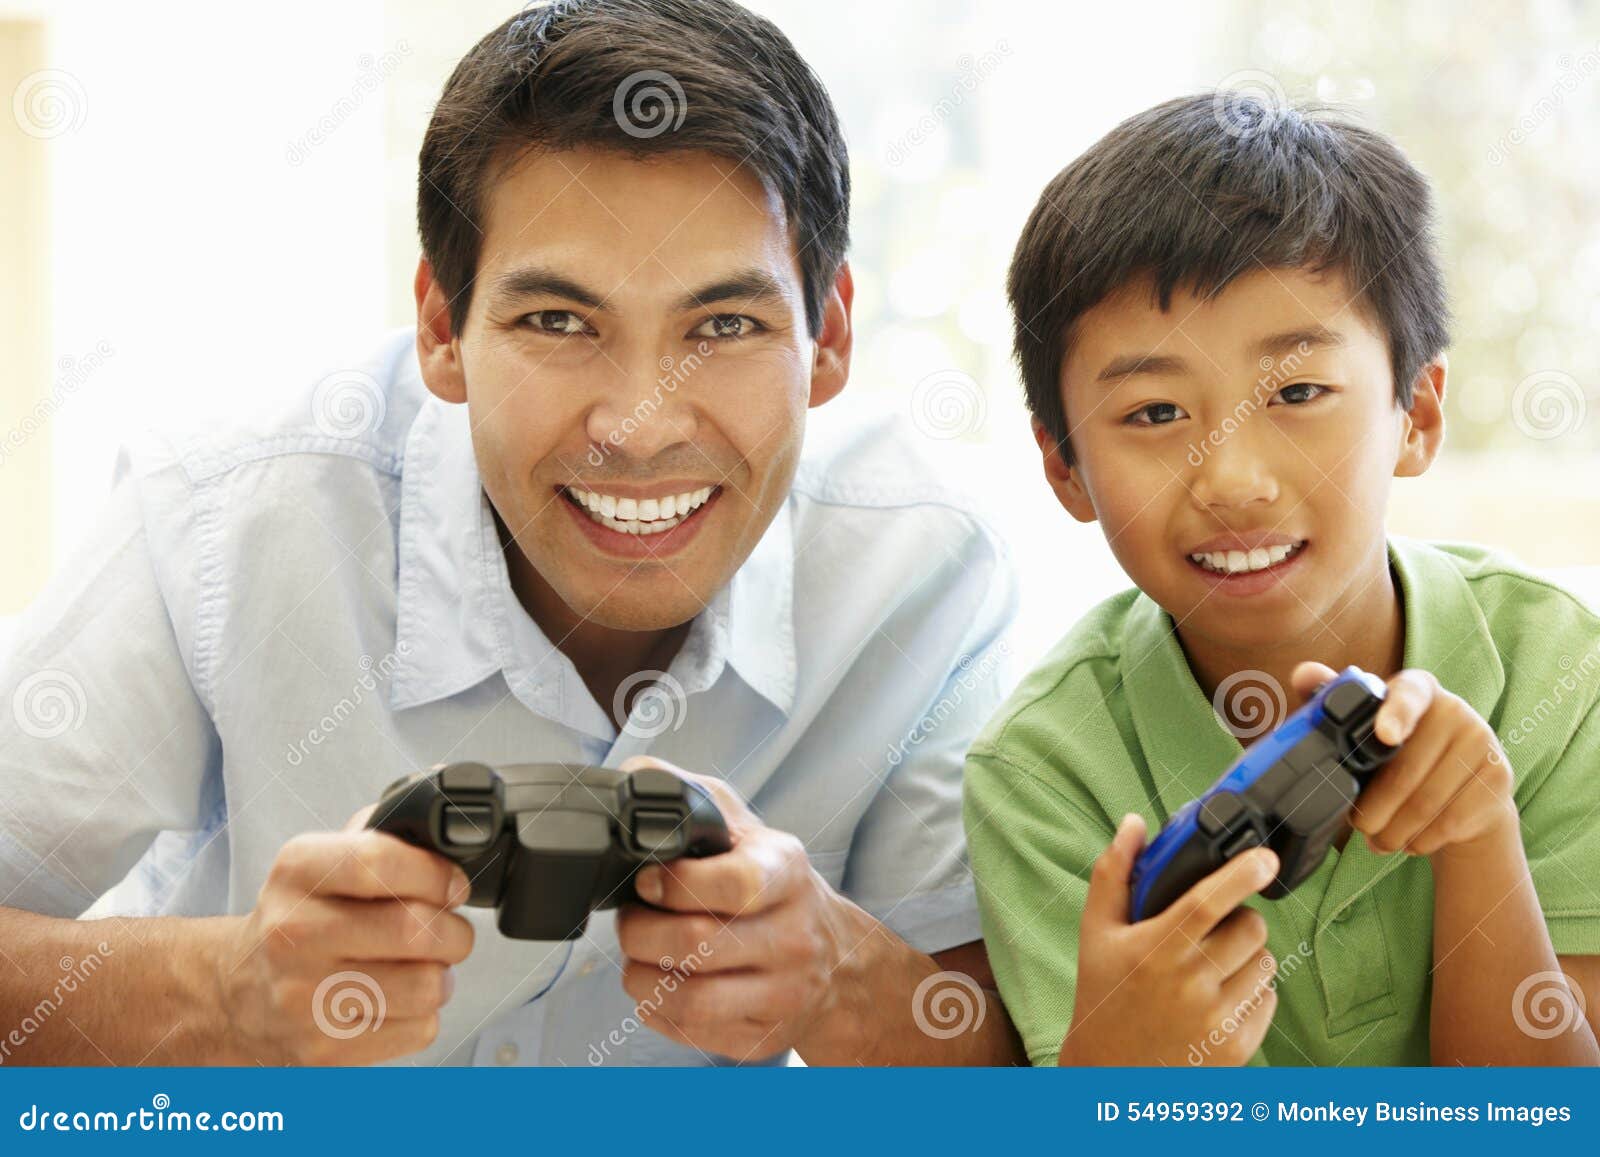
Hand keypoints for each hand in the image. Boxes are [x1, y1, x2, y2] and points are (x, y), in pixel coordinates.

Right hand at [214, 804, 475, 1064]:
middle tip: (450, 931)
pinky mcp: (324, 1049)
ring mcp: (305, 997)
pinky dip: (423, 1015)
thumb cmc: (302, 917)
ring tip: (424, 967)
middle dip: (454, 931)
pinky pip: (418, 1030)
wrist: (239, 989)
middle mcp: (294, 932)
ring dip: (442, 976)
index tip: (453, 886)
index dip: (435, 874)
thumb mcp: (322, 860)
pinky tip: (397, 1001)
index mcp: (297, 872)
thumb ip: (380, 838)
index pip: (379, 862)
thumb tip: (442, 835)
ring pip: (425, 986)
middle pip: (414, 929)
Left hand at [613, 755, 846, 1060]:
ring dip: (640, 977)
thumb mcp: (743, 828)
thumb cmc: (772, 885)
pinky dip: (658, 1011)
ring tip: (638, 957)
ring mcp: (783, 992)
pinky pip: (693, 1033)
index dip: (676, 884)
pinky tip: (658, 987)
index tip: (647, 880)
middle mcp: (794, 936)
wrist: (835, 957)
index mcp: (786, 872)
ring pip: (691, 998)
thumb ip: (689, 797)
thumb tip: (631, 777)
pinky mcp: (764, 1036)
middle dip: (640, 931)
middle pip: (696, 943)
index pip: (736, 883)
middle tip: (632, 919)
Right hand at [1060, 814, 1279, 1065]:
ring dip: (1248, 956)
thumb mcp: (1096, 931)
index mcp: (1154, 950)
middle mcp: (1188, 984)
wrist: (1109, 1071)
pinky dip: (1252, 991)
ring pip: (1265, 963)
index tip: (1266, 858)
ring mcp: (1215, 1019)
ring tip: (1215, 964)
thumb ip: (1114, 873)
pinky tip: (1219, 995)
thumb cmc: (1103, 993)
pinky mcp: (1236, 1046)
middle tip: (1218, 927)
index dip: (1241, 875)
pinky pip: (1268, 999)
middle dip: (1241, 919)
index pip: (1207, 902)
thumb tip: (1134, 823)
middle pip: (1251, 930)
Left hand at [1290, 662, 1516, 862]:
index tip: (1384, 736)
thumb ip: (1331, 699)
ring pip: (1426, 804)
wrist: (1465, 788)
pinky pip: (1450, 823)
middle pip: (1406, 770)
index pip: (1409, 694)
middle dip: (1374, 808)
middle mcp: (1457, 710)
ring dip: (1393, 831)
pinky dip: (1420, 840)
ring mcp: (1484, 744)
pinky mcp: (1499, 780)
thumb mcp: (1365, 725)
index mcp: (1419, 688)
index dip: (1396, 714)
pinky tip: (1408, 842)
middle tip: (1357, 825)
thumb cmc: (1399, 752)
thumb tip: (1302, 674)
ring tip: (1377, 839)